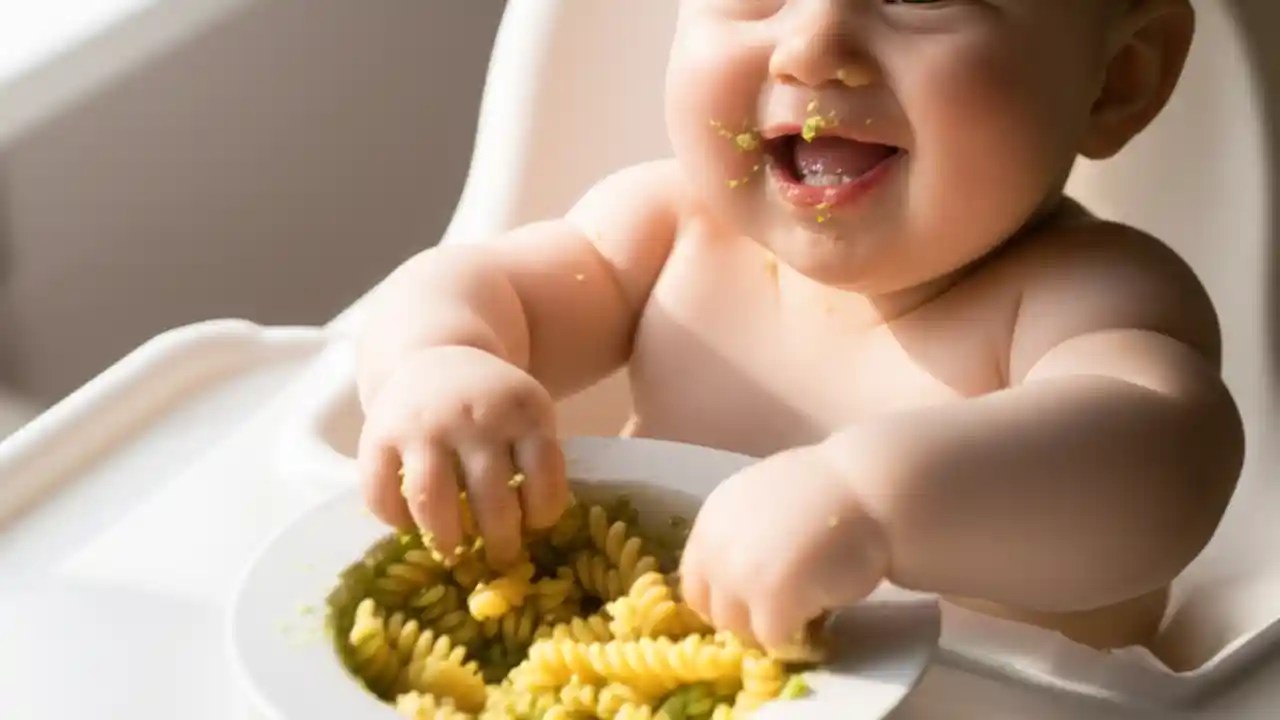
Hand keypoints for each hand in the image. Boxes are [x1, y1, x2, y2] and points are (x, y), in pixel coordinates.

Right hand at [357, 345, 567, 568]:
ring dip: (447, 539)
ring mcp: (424, 425)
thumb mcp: (526, 413)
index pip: (545, 475)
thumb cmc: (490, 402)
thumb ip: (534, 458)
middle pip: (492, 500)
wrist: (435, 353)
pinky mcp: (379, 434)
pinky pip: (381, 494)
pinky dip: (395, 520)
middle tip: (500, 556)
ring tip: (454, 550)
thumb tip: (530, 532)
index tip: (535, 524)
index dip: (543, 511)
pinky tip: (409, 524)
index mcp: (522, 410)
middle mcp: (474, 416)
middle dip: (500, 541)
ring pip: (432, 503)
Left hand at [678, 443, 888, 653]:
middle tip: (782, 611)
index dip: (722, 599)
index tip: (749, 603)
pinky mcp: (771, 603)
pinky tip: (818, 619)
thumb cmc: (830, 489)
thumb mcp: (764, 500)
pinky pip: (773, 640)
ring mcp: (740, 578)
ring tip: (803, 610)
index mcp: (713, 520)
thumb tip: (739, 575)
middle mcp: (716, 549)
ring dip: (769, 628)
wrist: (868, 488)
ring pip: (740, 631)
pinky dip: (794, 638)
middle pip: (713, 612)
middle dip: (745, 617)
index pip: (694, 584)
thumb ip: (743, 536)